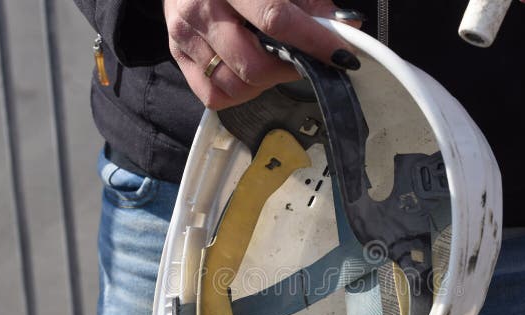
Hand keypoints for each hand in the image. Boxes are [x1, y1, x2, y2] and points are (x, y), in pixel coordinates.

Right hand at [164, 1, 362, 109]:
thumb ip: (308, 1)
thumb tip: (346, 26)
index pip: (276, 19)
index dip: (313, 41)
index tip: (340, 55)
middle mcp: (201, 9)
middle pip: (254, 64)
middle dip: (287, 70)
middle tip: (301, 61)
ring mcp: (186, 36)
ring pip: (235, 86)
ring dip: (264, 84)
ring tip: (271, 63)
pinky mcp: (178, 57)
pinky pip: (214, 95)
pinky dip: (238, 93)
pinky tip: (246, 73)